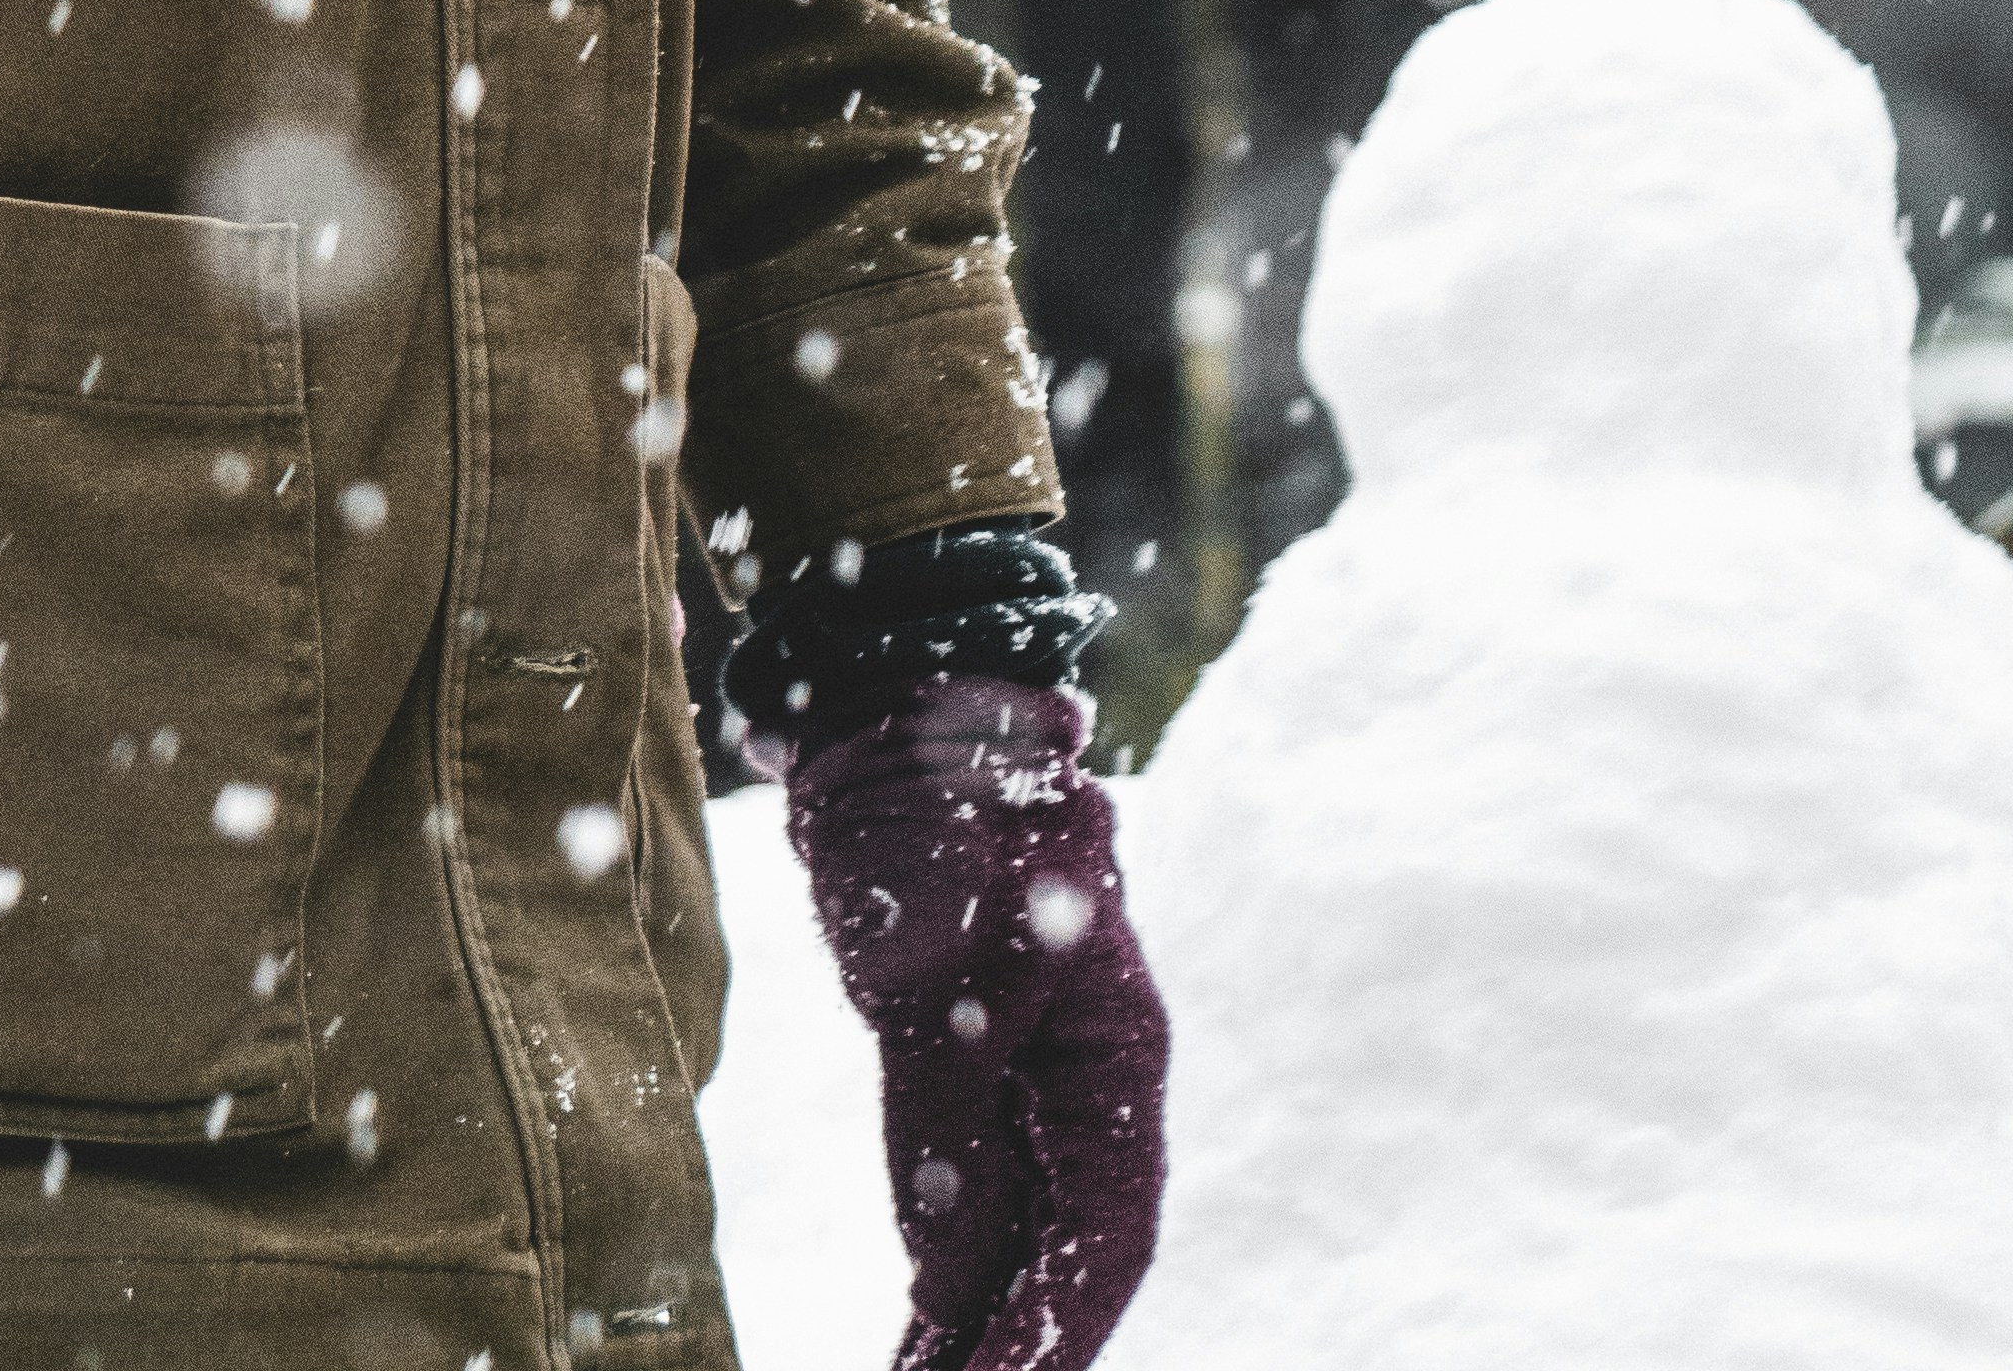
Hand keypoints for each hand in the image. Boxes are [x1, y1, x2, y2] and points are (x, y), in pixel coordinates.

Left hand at [784, 670, 1167, 1370]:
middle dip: (1014, 1351)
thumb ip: (943, 1079)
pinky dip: (937, 1293)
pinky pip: (961, 1213)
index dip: (1061, 1329)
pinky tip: (910, 1351)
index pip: (1105, 1230)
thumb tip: (943, 1241)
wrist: (900, 705)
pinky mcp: (954, 1079)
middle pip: (1064, 1262)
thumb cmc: (938, 792)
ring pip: (1011, 1251)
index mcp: (1112, 1050)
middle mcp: (1081, 1085)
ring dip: (971, 1337)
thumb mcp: (938, 922)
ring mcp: (1022, 1086)